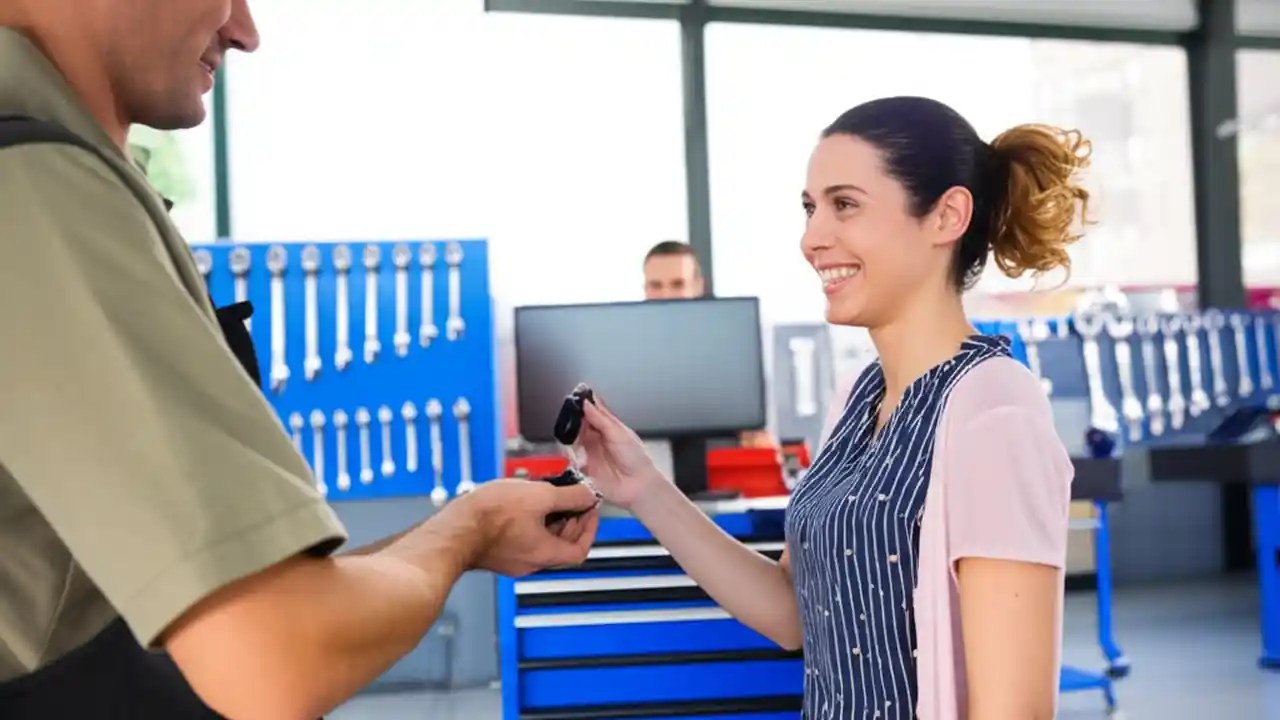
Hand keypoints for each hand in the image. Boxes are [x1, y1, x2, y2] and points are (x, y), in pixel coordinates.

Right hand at [456, 479, 600, 576]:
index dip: (590, 529)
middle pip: (562, 546)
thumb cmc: (489, 517)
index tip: (589, 511)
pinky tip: (522, 504)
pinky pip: (522, 539)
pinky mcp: (496, 553)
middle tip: (572, 501)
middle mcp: (530, 562)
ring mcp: (512, 560)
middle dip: (571, 522)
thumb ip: (569, 496)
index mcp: (545, 553)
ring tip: (547, 497)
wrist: (453, 528)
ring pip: (541, 542)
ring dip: (549, 521)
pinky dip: (530, 524)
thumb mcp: (539, 496)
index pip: (580, 551)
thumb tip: (588, 495)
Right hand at [576, 394, 662, 509]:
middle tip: (568, 413)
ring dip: (571, 433)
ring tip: (569, 429)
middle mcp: (600, 437)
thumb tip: (587, 403)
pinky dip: (570, 452)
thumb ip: (601, 419)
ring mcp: (592, 451)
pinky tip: (571, 448)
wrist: (638, 486)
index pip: (595, 410)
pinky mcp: (586, 466)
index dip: (585, 402)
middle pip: (583, 422)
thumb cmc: (635, 459)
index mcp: (611, 426)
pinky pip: (573, 456)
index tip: (575, 395)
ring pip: (576, 438)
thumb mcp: (618, 433)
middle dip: (575, 417)